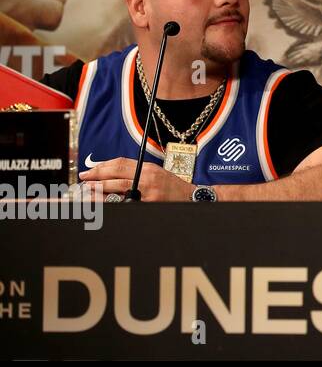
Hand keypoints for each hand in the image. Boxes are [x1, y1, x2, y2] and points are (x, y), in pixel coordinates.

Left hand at [79, 157, 195, 201]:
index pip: (120, 163)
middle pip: (117, 174)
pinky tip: (103, 203)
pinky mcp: (150, 203)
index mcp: (149, 168)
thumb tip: (110, 174)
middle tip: (83, 180)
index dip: (102, 166)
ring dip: (100, 188)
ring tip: (87, 191)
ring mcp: (149, 191)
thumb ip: (136, 173)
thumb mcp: (156, 175)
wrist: (192, 198)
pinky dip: (113, 202)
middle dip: (97, 176)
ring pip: (118, 187)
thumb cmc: (172, 188)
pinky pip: (127, 202)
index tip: (88, 171)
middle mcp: (148, 177)